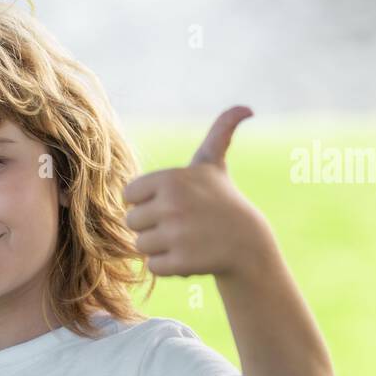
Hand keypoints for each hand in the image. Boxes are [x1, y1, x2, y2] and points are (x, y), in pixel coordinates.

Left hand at [124, 105, 276, 278]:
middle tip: (183, 223)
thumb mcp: (214, 165)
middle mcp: (171, 205)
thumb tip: (246, 108)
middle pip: (132, 222)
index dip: (147, 202)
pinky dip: (169, 266)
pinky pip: (153, 267)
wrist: (247, 243)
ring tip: (187, 239)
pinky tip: (191, 256)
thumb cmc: (222, 201)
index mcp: (169, 179)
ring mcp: (176, 235)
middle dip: (153, 226)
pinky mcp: (181, 262)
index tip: (172, 202)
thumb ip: (220, 133)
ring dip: (160, 246)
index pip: (128, 195)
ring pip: (140, 246)